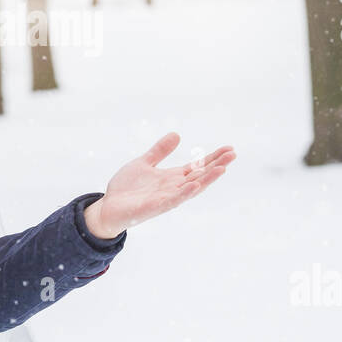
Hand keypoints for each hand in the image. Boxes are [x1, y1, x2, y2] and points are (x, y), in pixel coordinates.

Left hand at [83, 132, 235, 239]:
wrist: (109, 207)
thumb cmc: (127, 188)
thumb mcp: (144, 163)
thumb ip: (160, 151)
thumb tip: (177, 135)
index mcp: (172, 177)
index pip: (197, 166)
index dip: (212, 158)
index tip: (229, 148)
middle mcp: (174, 188)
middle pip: (200, 175)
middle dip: (216, 165)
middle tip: (233, 154)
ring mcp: (167, 198)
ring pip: (191, 188)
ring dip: (206, 179)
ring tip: (222, 168)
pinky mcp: (156, 207)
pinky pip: (173, 200)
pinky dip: (185, 193)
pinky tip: (195, 185)